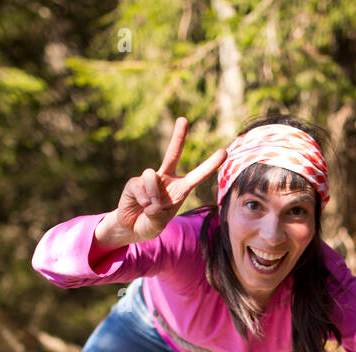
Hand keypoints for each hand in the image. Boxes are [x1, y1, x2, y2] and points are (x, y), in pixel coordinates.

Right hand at [109, 116, 227, 244]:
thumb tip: (151, 199)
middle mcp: (166, 180)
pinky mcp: (135, 182)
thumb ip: (157, 213)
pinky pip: (140, 184)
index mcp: (180, 190)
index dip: (210, 164)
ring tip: (149, 207)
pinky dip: (142, 198)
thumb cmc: (150, 224)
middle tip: (183, 119)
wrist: (131, 227)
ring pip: (151, 175)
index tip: (224, 152)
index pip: (197, 175)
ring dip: (152, 194)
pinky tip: (140, 204)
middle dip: (178, 136)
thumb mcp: (158, 224)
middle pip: (172, 154)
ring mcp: (150, 179)